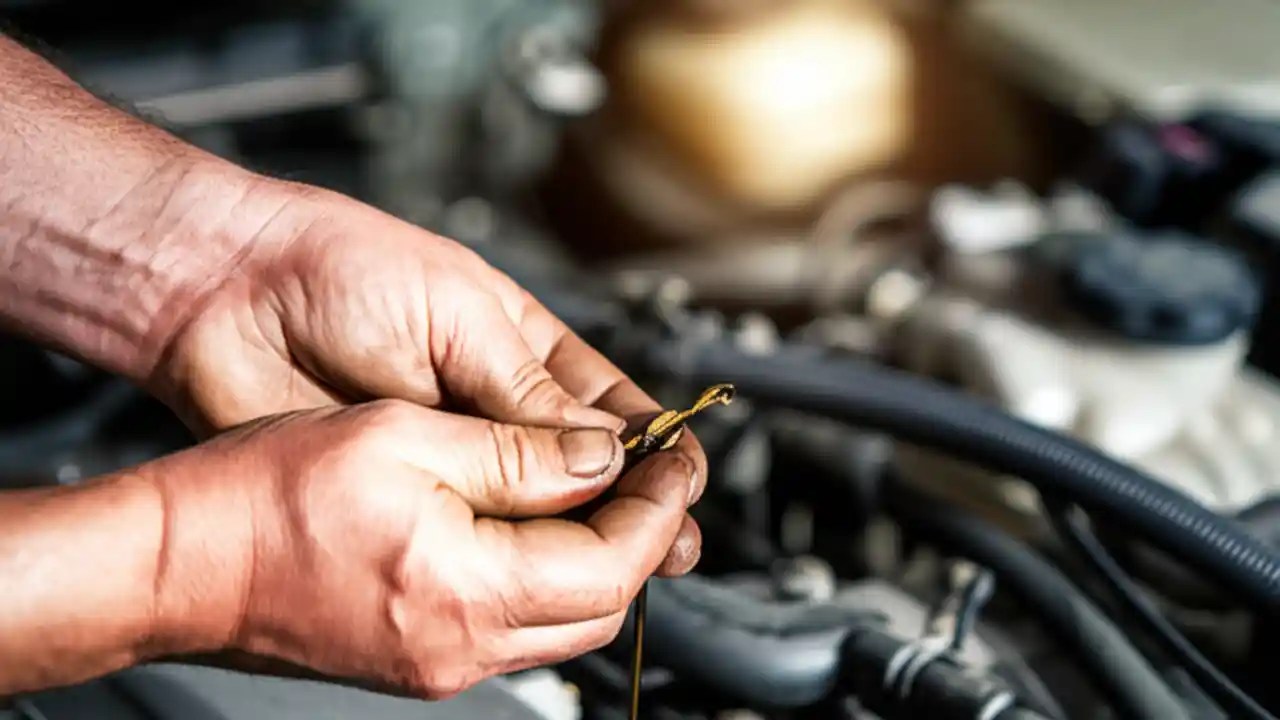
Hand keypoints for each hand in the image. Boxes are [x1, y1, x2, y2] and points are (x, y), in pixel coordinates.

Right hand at [147, 400, 696, 697]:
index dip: (659, 506)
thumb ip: (517, 452)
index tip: (676, 460)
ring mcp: (439, 662)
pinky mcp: (416, 657)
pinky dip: (545, 575)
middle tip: (654, 473)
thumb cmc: (262, 498)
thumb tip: (599, 457)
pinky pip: (512, 624)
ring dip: (598, 557)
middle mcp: (461, 646)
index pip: (616, 562)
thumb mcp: (407, 439)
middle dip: (642, 536)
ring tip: (605, 490)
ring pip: (562, 620)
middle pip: (602, 603)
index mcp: (468, 590)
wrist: (175, 561)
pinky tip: (535, 523)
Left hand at [149, 176, 706, 572]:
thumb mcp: (457, 316)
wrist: (224, 291)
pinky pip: (463, 526)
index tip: (681, 479)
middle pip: (580, 466)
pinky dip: (501, 549)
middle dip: (630, 502)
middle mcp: (494, 405)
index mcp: (523, 349)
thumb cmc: (341, 270)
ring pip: (527, 506)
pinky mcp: (403, 488)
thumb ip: (528, 392)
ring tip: (621, 564)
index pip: (611, 405)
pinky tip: (531, 565)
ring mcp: (449, 450)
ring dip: (575, 536)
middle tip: (667, 541)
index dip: (654, 443)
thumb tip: (610, 449)